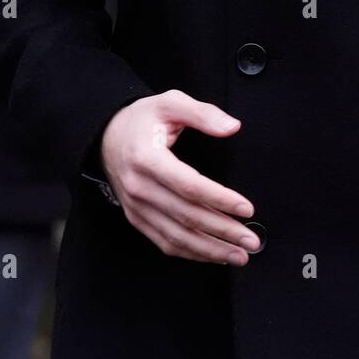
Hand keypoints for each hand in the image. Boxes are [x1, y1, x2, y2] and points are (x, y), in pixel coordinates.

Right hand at [100, 90, 259, 264]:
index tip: (247, 209)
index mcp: (147, 158)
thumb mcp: (171, 102)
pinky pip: (165, 242)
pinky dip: (191, 253)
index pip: (189, 186)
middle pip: (186, 216)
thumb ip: (203, 113)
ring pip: (176, 237)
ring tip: (239, 255)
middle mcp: (139, 187)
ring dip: (210, 250)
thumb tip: (233, 127)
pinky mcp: (136, 218)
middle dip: (223, 232)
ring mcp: (136, 207)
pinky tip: (213, 255)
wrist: (106, 136)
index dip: (220, 199)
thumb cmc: (142, 118)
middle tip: (251, 241)